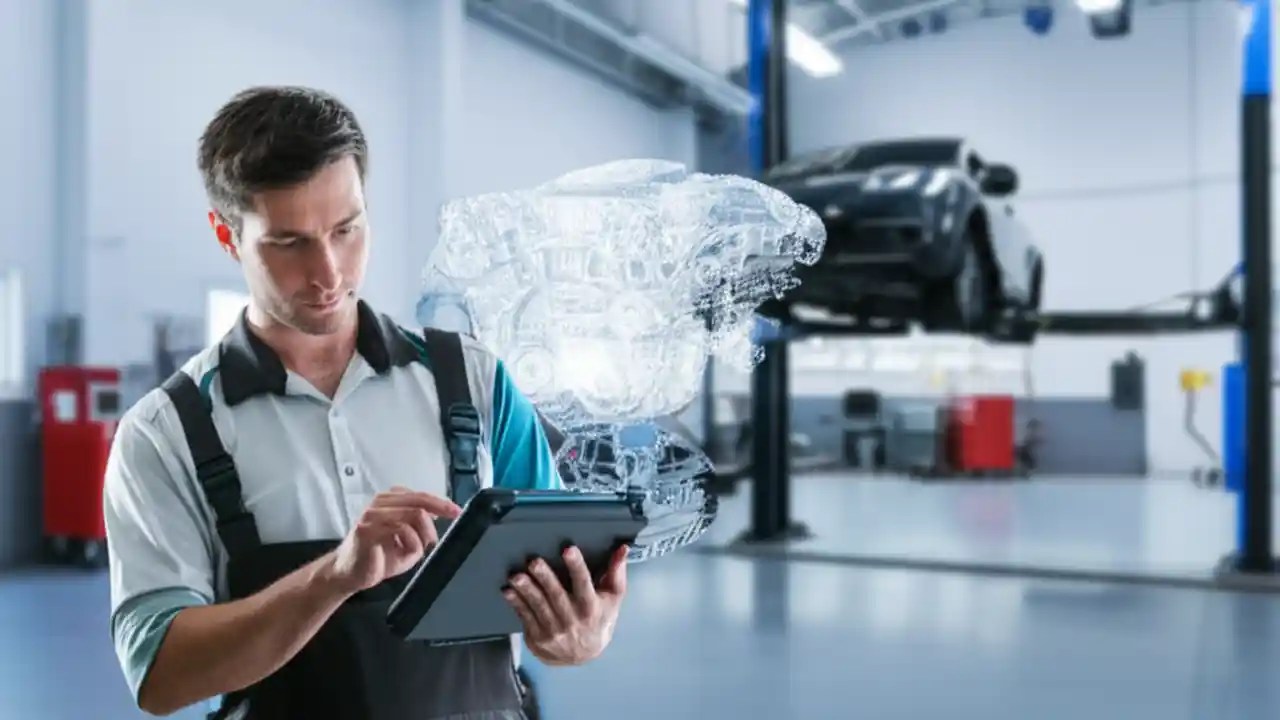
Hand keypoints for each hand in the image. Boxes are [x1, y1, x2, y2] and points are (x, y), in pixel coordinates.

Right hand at [323, 487, 461, 595]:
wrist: (348, 574)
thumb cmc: (378, 557)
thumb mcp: (407, 540)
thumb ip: (421, 526)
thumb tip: (439, 515)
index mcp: (390, 500)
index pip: (421, 496)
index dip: (441, 503)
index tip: (456, 512)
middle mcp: (380, 502)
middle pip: (420, 501)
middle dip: (438, 515)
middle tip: (443, 534)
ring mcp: (372, 514)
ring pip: (414, 514)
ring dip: (424, 534)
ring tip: (420, 550)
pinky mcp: (367, 529)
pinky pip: (400, 529)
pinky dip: (411, 543)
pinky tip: (407, 553)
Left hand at [504, 544, 628, 665]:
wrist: (584, 656)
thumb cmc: (600, 620)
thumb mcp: (613, 599)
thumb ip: (616, 572)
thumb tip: (623, 548)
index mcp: (591, 607)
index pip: (584, 584)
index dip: (576, 567)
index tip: (568, 549)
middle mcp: (572, 620)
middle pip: (557, 596)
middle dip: (545, 578)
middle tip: (534, 562)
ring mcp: (554, 631)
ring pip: (539, 607)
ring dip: (526, 590)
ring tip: (516, 576)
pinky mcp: (538, 638)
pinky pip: (525, 618)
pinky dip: (516, 604)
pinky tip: (508, 591)